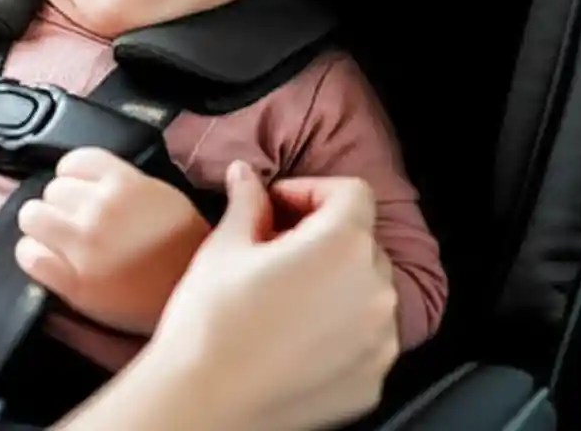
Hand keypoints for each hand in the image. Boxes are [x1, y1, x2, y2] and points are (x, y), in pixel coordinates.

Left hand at [15, 147, 210, 334]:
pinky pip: (29, 255)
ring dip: (43, 227)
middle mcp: (101, 208)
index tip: (81, 192)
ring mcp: (85, 244)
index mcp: (125, 182)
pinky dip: (34, 255)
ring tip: (61, 240)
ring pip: (32, 216)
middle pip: (52, 189)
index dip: (74, 178)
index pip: (73, 162)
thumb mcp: (163, 197)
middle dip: (62, 205)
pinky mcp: (73, 281)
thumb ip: (125, 183)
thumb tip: (88, 181)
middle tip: (77, 223)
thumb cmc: (184, 248)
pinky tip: (49, 260)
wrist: (193, 297)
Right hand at [147, 163, 399, 429]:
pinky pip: (365, 338)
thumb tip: (246, 177)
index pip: (350, 193)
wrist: (201, 404)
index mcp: (343, 246)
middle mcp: (376, 291)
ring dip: (335, 284)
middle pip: (361, 242)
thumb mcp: (224, 248)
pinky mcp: (372, 380)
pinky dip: (340, 330)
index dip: (311, 191)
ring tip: (284, 297)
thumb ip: (247, 203)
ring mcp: (380, 341)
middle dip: (321, 238)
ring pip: (367, 292)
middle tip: (273, 249)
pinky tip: (294, 336)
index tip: (278, 205)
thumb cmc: (209, 325)